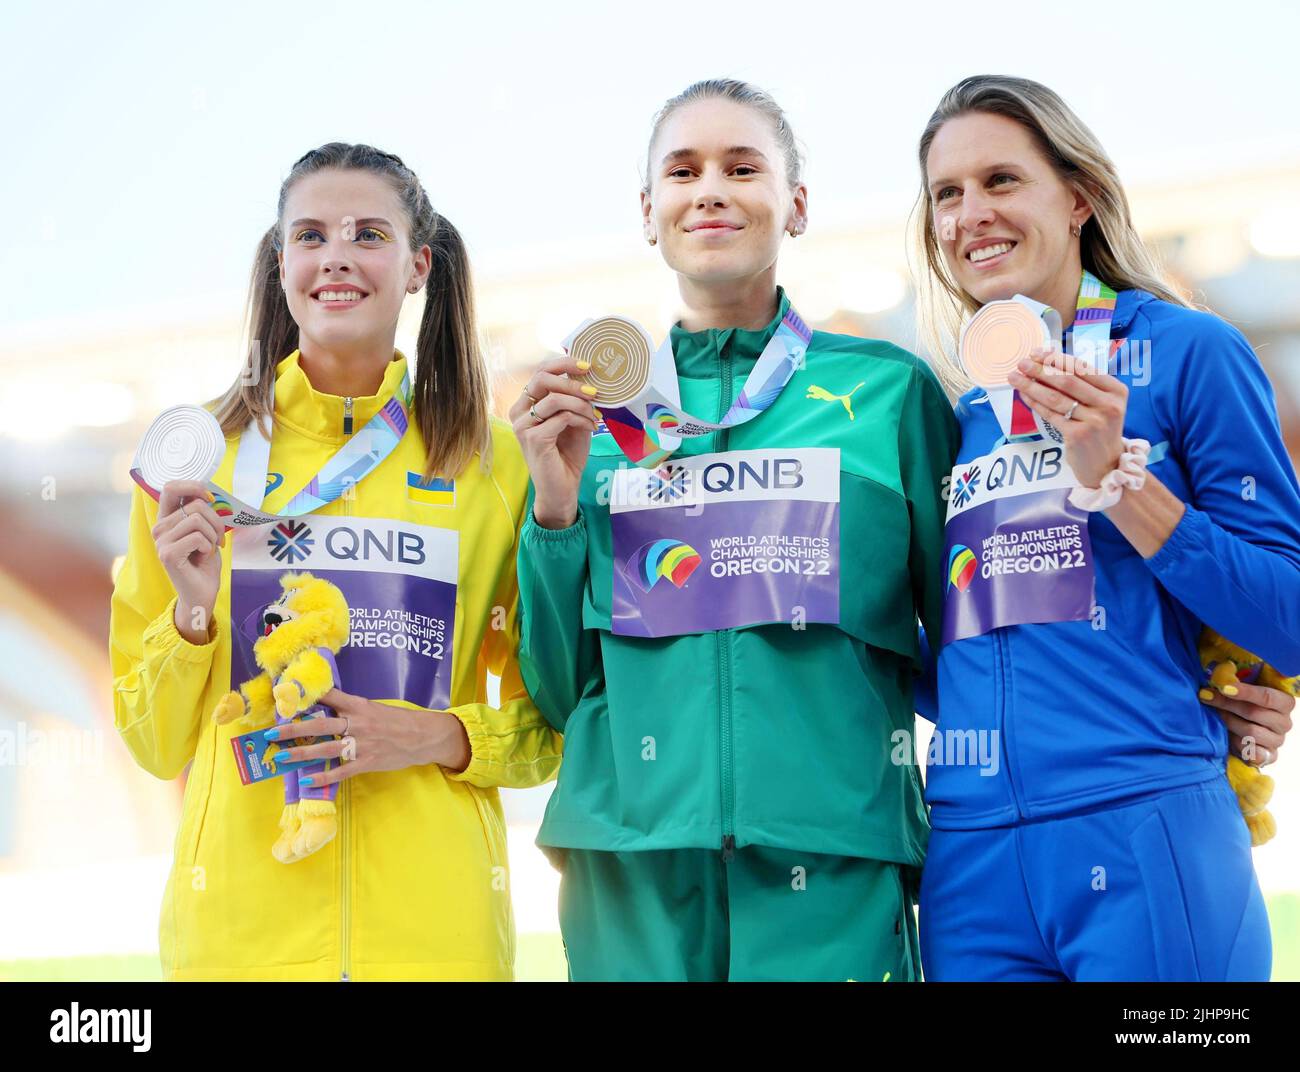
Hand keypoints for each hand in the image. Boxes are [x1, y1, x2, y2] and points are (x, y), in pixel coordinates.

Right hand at [151, 479, 226, 641]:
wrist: (203, 591)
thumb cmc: (204, 560)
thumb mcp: (205, 530)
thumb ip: (200, 511)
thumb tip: (207, 493)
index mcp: (167, 519)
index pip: (170, 488)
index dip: (193, 486)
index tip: (210, 499)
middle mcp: (159, 528)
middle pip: (195, 505)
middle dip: (215, 521)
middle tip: (216, 539)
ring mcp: (160, 541)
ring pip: (197, 520)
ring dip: (212, 535)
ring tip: (209, 549)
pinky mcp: (167, 554)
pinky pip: (197, 537)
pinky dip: (208, 547)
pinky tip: (202, 557)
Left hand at [263, 688, 471, 787]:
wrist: (422, 736)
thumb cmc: (397, 720)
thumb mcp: (374, 707)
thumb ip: (350, 708)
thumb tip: (324, 707)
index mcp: (359, 706)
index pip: (330, 697)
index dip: (308, 696)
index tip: (286, 696)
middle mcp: (358, 724)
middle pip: (320, 725)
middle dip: (293, 729)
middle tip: (270, 732)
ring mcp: (362, 744)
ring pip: (325, 749)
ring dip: (300, 754)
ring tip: (280, 757)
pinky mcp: (367, 762)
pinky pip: (341, 771)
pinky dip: (323, 776)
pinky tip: (307, 780)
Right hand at [509, 354, 599, 528]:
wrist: (562, 488)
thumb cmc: (566, 454)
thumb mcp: (573, 420)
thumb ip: (573, 399)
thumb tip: (588, 375)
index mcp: (525, 404)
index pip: (541, 372)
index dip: (563, 364)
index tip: (587, 365)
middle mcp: (518, 412)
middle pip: (542, 378)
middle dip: (572, 381)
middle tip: (594, 391)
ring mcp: (523, 426)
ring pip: (554, 399)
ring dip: (581, 404)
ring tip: (595, 416)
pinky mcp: (534, 439)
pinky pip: (562, 417)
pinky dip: (580, 419)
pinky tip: (590, 427)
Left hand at [1007, 347, 1128, 487]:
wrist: (1106, 465)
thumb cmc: (1100, 430)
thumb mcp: (1102, 404)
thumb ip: (1083, 385)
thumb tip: (1048, 362)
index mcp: (1116, 391)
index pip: (1083, 368)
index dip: (1057, 359)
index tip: (1037, 352)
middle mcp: (1108, 405)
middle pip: (1068, 381)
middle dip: (1041, 369)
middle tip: (1021, 362)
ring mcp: (1094, 421)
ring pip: (1056, 397)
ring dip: (1032, 385)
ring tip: (1015, 377)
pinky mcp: (1077, 436)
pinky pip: (1051, 415)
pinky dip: (1035, 403)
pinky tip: (1024, 396)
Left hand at [1200, 681, 1293, 766]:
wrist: (1241, 733)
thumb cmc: (1241, 706)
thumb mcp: (1241, 692)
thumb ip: (1234, 683)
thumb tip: (1219, 675)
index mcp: (1284, 703)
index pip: (1267, 696)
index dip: (1245, 692)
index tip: (1223, 688)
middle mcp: (1284, 722)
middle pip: (1255, 713)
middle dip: (1227, 704)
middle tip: (1206, 697)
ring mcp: (1278, 741)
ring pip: (1250, 732)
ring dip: (1228, 723)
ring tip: (1216, 716)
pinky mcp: (1269, 756)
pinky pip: (1251, 752)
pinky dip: (1235, 743)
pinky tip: (1227, 736)